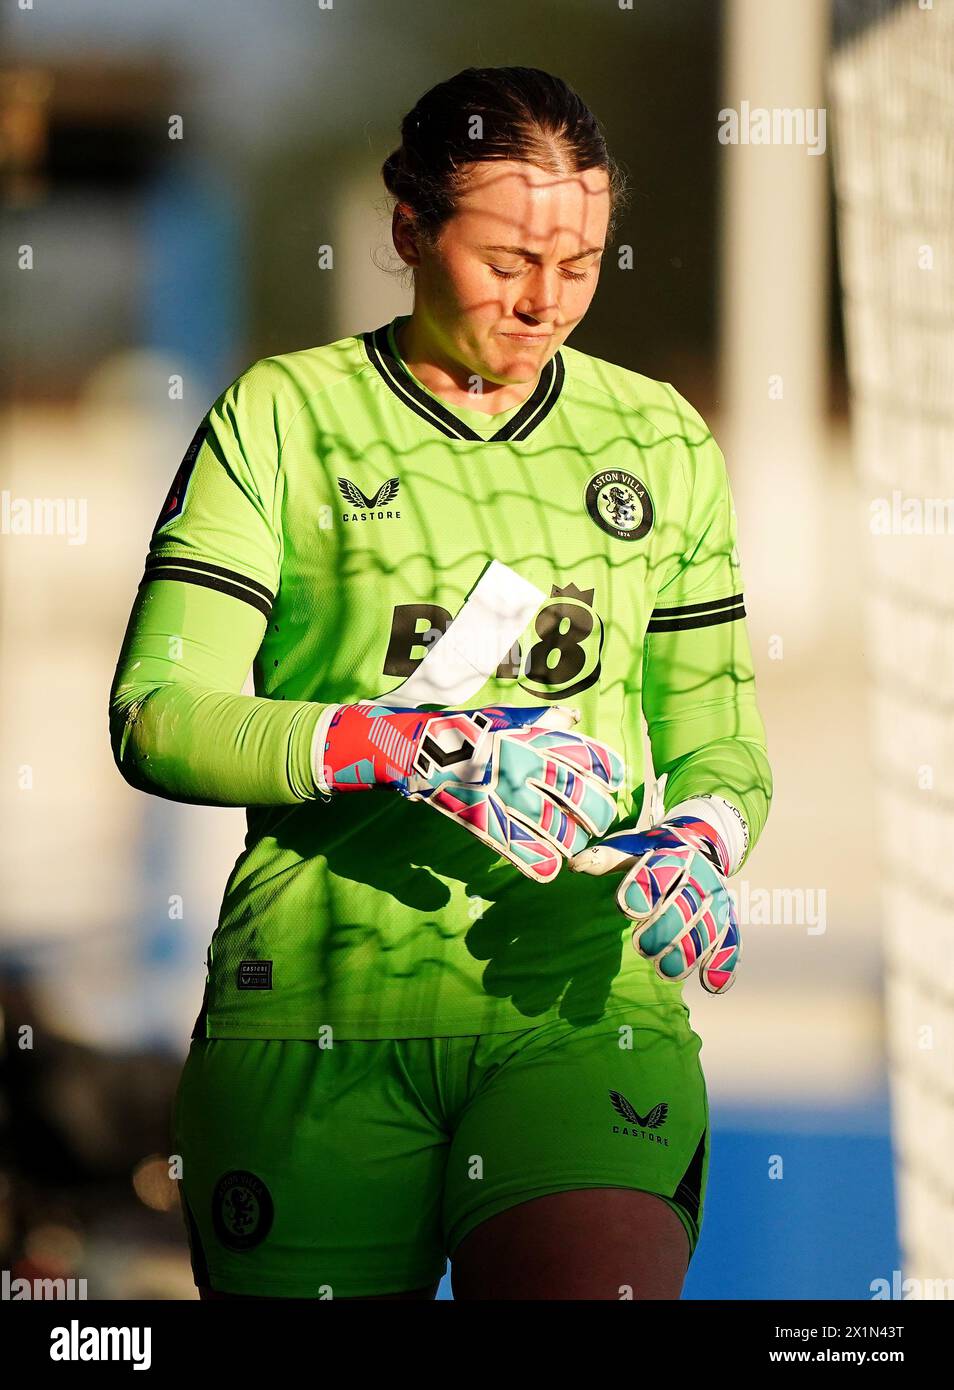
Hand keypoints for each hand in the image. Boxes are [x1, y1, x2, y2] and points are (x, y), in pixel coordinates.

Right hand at [314, 702, 624, 883]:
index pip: (590, 757)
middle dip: (597, 814)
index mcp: (536, 738)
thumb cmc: (467, 728)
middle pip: (581, 797)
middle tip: (598, 824)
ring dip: (572, 842)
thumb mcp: (509, 715)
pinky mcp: (485, 820)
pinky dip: (537, 864)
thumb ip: (544, 718)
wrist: (419, 746)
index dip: (610, 773)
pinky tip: (548, 870)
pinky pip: (519, 849)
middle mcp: (527, 766)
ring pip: (557, 828)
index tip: (616, 782)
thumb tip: (576, 719)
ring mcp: (506, 796)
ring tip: (574, 848)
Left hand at [567, 814, 740, 992]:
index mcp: (672, 855)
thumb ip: (604, 859)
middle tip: (642, 947)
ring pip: (708, 927)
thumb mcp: (629, 847)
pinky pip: (730, 942)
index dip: (644, 890)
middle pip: (685, 905)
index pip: (659, 872)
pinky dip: (723, 964)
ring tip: (667, 971)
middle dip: (665, 927)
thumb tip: (576, 865)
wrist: (698, 844)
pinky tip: (712, 985)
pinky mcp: (726, 919)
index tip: (626, 909)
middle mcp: (700, 877)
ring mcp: (716, 900)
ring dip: (690, 950)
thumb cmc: (651, 851)